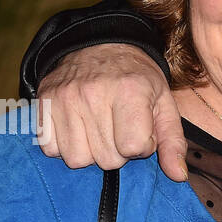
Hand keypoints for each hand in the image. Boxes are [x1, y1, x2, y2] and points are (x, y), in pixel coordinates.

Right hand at [36, 44, 187, 180]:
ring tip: (97, 129)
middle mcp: (94, 93)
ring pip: (77, 159)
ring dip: (90, 152)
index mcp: (130, 91)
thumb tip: (178, 175)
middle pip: (106, 158)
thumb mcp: (164, 104)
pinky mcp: (43, 102)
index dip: (141, 146)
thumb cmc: (137, 80)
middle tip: (118, 129)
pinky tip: (77, 129)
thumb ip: (173, 141)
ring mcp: (64, 98)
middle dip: (117, 151)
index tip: (140, 130)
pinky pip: (50, 149)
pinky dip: (63, 146)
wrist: (101, 45)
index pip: (134, 148)